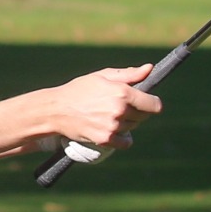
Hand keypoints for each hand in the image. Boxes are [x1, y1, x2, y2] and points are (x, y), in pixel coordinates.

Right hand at [47, 63, 161, 148]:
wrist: (56, 110)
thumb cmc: (79, 89)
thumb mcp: (103, 76)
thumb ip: (129, 74)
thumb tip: (150, 68)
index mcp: (122, 92)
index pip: (154, 105)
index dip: (152, 103)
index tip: (146, 102)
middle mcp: (120, 110)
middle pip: (144, 116)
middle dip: (137, 111)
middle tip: (119, 106)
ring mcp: (113, 127)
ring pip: (133, 127)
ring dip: (126, 123)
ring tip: (108, 115)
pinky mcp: (105, 140)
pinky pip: (126, 142)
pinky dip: (122, 138)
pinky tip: (111, 129)